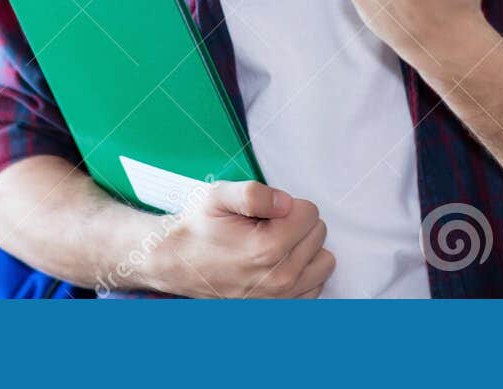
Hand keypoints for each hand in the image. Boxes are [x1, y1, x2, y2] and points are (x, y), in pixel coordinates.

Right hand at [147, 181, 334, 297]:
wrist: (178, 264)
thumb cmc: (199, 229)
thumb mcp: (217, 196)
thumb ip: (254, 193)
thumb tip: (286, 203)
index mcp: (267, 248)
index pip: (310, 211)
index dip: (287, 205)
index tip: (264, 214)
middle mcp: (279, 278)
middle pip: (318, 233)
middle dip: (295, 224)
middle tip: (264, 228)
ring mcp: (282, 299)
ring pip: (324, 259)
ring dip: (304, 248)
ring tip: (274, 245)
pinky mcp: (282, 309)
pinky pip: (317, 284)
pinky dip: (305, 271)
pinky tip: (280, 264)